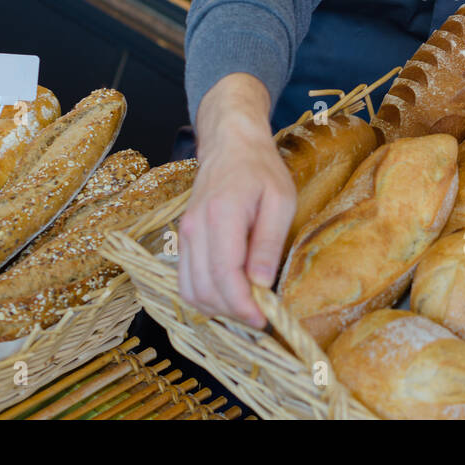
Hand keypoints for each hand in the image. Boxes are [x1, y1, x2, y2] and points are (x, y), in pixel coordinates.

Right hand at [178, 73, 296, 327]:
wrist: (230, 145)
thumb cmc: (261, 170)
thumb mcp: (281, 201)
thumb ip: (269, 243)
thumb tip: (261, 284)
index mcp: (222, 215)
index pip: (225, 275)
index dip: (243, 306)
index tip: (264, 319)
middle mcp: (195, 228)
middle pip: (204, 290)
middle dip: (232, 312)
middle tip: (261, 315)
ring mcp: (184, 234)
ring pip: (190, 291)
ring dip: (217, 309)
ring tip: (247, 307)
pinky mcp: (183, 238)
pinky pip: (186, 280)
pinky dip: (205, 297)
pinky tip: (230, 296)